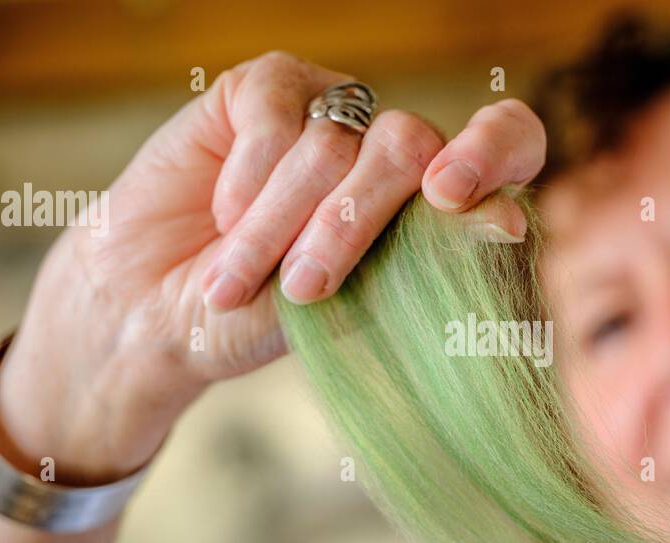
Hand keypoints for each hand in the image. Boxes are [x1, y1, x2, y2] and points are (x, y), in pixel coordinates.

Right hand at [0, 51, 545, 481]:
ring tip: (232, 281)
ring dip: (275, 227)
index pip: (507, 141)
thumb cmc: (262, 325)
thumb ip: (421, 265)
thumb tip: (512, 220)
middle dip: (350, 225)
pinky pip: (273, 112)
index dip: (492, 153)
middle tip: (304, 289)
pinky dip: (246, 179)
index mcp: (435, 203)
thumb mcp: (345, 312)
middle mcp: (391, 150)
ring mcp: (330, 112)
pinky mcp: (266, 90)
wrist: (157, 316)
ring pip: (331, 143)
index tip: (452, 198)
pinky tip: (222, 214)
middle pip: (408, 144)